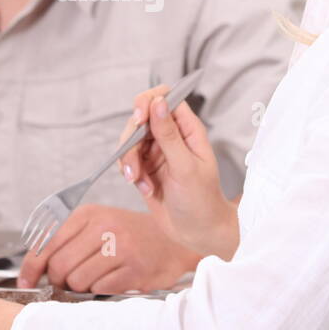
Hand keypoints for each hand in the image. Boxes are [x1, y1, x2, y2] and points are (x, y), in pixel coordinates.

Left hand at [16, 203, 200, 292]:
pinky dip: (101, 290)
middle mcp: (105, 227)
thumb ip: (67, 240)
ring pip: (78, 281)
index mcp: (90, 214)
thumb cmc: (131, 235)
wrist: (172, 241)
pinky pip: (101, 289)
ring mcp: (122, 248)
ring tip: (94, 278)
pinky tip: (111, 280)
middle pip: (60, 265)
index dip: (32, 266)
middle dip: (58, 281)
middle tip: (66, 283)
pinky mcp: (135, 269)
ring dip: (81, 287)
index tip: (27, 281)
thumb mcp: (98, 224)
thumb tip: (35, 269)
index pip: (48, 242)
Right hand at [117, 86, 238, 259]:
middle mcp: (171, 135)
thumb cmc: (202, 200)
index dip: (148, 102)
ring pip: (129, 140)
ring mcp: (157, 151)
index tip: (139, 119)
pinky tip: (144, 188)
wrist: (197, 232)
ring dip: (128, 160)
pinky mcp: (145, 167)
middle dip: (132, 140)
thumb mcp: (186, 167)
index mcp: (188, 129)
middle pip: (141, 118)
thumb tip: (158, 103)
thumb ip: (170, 135)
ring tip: (138, 181)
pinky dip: (129, 172)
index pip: (165, 98)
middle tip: (133, 165)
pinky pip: (126, 159)